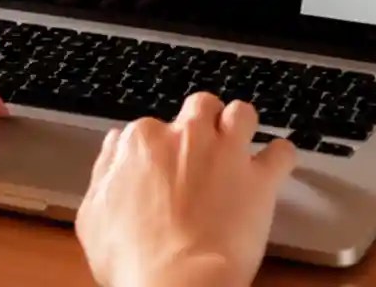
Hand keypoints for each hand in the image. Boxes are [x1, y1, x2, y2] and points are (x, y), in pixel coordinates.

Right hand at [76, 93, 296, 286]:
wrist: (178, 283)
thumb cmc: (133, 260)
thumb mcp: (93, 217)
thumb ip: (105, 172)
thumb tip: (115, 148)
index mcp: (142, 143)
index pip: (152, 126)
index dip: (161, 147)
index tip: (166, 165)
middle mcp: (186, 136)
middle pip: (200, 106)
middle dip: (203, 123)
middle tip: (203, 151)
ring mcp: (226, 153)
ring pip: (242, 113)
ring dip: (242, 127)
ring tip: (240, 146)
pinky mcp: (260, 178)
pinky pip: (281, 152)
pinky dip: (281, 157)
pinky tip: (276, 166)